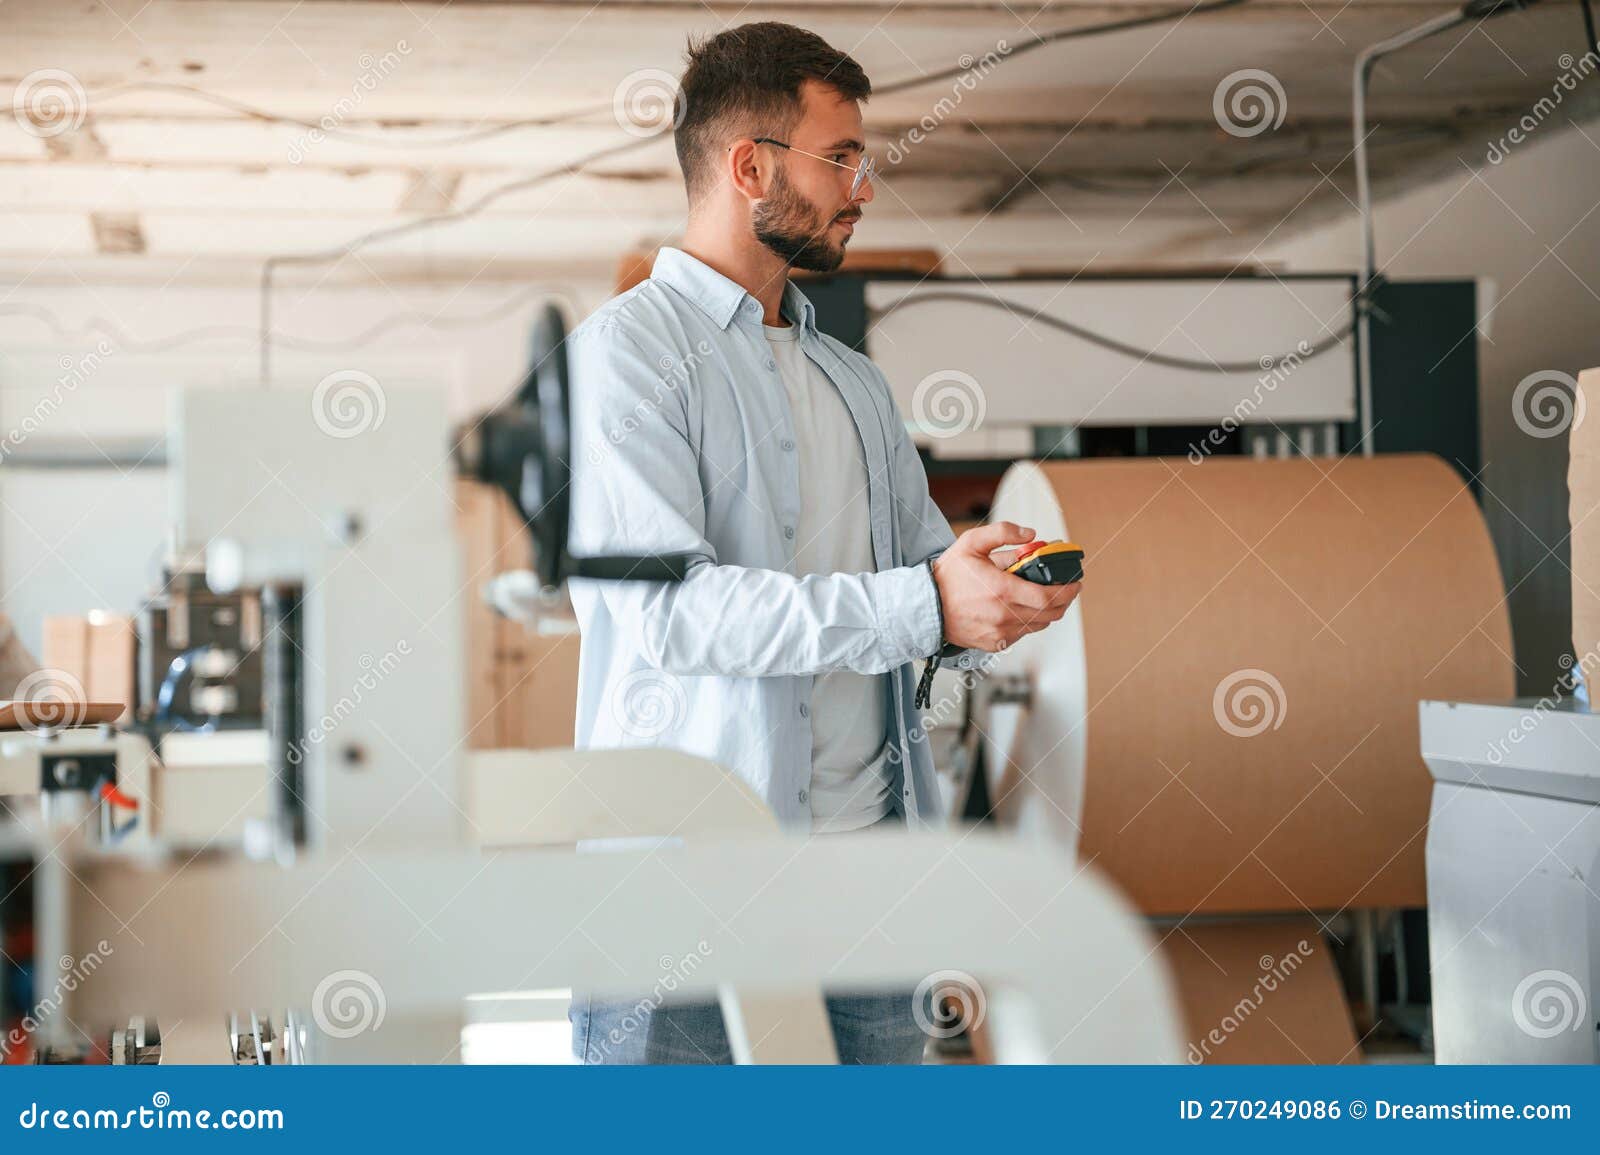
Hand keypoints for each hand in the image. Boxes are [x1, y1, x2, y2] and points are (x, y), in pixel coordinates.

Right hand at [931, 522, 1081, 651]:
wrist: (926, 607)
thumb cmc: (947, 577)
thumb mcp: (972, 542)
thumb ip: (1003, 532)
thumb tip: (1031, 535)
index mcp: (1002, 591)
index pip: (1048, 596)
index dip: (1068, 591)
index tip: (1076, 582)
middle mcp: (1003, 615)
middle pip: (1050, 613)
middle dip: (1065, 600)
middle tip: (1067, 589)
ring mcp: (1000, 632)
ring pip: (1039, 625)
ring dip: (1048, 611)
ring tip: (1046, 596)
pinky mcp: (995, 643)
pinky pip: (1023, 634)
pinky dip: (1030, 622)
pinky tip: (1023, 609)